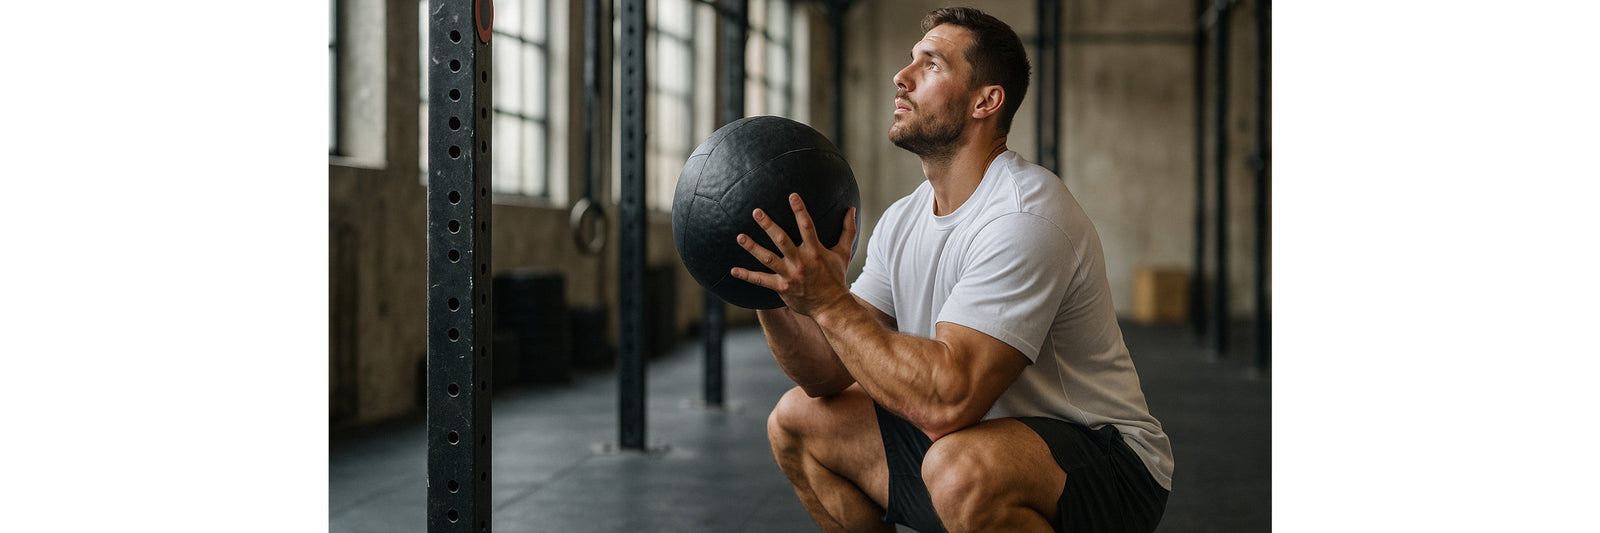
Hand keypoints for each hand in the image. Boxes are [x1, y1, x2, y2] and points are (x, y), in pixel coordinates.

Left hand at [730, 193, 857, 317]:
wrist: (832, 306)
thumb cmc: (836, 277)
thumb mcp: (844, 253)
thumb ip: (847, 230)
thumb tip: (852, 209)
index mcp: (815, 251)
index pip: (807, 226)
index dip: (799, 210)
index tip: (792, 195)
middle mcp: (801, 262)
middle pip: (781, 240)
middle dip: (768, 225)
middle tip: (756, 212)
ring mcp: (789, 275)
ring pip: (768, 258)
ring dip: (752, 247)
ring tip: (739, 237)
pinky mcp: (781, 287)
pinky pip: (761, 281)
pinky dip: (747, 276)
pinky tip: (733, 270)